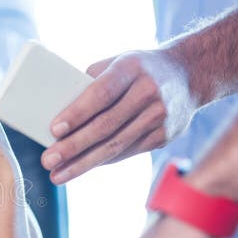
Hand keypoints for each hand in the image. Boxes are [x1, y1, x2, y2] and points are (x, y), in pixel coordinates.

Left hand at [41, 50, 195, 183]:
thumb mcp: (116, 63)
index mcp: (131, 68)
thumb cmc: (137, 69)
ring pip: (115, 145)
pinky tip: (81, 167)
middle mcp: (148, 92)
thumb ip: (89, 83)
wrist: (190, 75)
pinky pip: (126, 152)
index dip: (77, 113)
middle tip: (48, 161)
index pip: (101, 93)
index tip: (53, 130)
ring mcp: (159, 116)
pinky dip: (101, 161)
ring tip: (58, 174)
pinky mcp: (164, 136)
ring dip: (83, 163)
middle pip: (105, 125)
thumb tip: (56, 111)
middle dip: (73, 147)